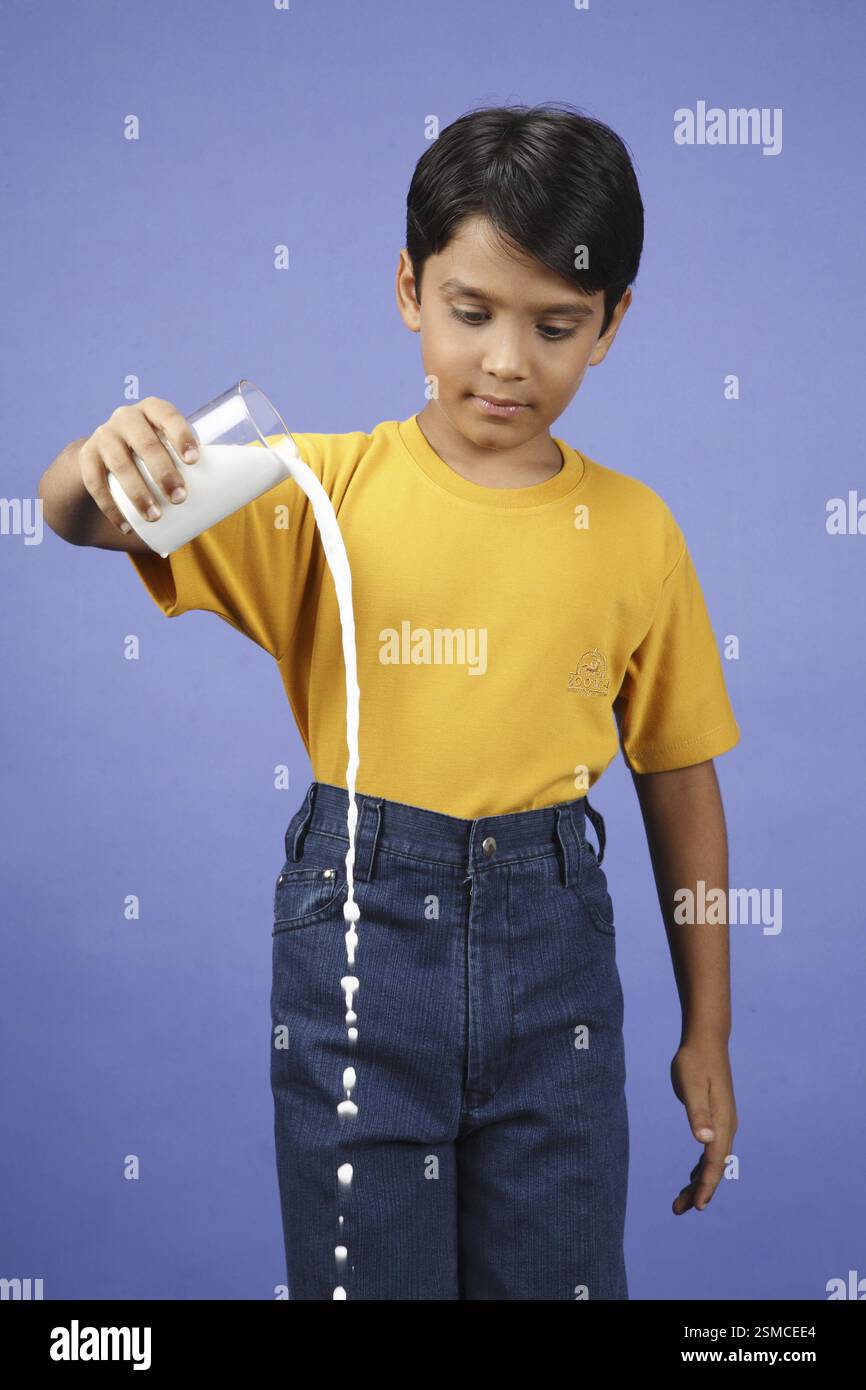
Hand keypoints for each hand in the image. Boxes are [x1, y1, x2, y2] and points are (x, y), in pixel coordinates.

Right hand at [78, 396, 199, 533]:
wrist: (106, 458)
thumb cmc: (154, 457)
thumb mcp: (169, 449)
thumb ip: (191, 466)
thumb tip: (228, 501)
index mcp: (153, 411)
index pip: (167, 415)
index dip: (180, 434)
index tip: (194, 460)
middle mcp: (126, 417)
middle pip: (145, 442)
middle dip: (163, 471)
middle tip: (180, 498)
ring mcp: (103, 436)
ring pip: (119, 463)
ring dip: (138, 492)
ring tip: (155, 516)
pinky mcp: (86, 458)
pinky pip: (96, 483)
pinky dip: (111, 507)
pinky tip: (126, 526)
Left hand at [670, 1038, 737, 1213]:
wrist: (706, 1041)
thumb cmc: (695, 1061)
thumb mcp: (692, 1086)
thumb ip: (698, 1113)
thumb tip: (705, 1140)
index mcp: (723, 1122)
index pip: (715, 1162)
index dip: (707, 1186)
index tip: (697, 1206)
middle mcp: (726, 1126)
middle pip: (715, 1167)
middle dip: (700, 1190)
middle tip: (679, 1209)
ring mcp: (722, 1123)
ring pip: (712, 1161)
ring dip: (699, 1182)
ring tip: (681, 1202)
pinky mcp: (716, 1118)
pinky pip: (710, 1151)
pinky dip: (702, 1167)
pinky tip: (692, 1176)